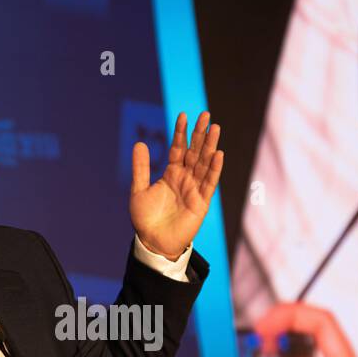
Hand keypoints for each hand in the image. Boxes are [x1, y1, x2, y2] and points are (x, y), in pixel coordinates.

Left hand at [130, 111, 223, 259]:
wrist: (153, 242)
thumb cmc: (145, 219)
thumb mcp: (139, 190)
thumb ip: (141, 168)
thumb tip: (139, 143)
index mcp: (171, 174)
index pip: (178, 148)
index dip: (181, 132)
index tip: (183, 115)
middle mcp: (185, 178)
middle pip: (195, 151)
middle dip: (200, 133)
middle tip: (205, 114)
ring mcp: (194, 189)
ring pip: (204, 163)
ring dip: (210, 146)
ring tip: (215, 128)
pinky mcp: (201, 202)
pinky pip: (209, 183)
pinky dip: (214, 169)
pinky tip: (218, 154)